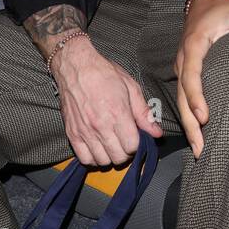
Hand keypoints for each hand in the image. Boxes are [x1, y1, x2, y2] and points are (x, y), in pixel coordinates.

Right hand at [53, 39, 160, 167]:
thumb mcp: (131, 87)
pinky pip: (84, 159)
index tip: (135, 136)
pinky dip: (93, 158)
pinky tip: (98, 147)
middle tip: (125, 141)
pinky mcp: (72, 134)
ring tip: (112, 144)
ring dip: (110, 156)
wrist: (76, 67)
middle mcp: (101, 126)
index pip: (133, 146)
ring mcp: (85, 132)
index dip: (137, 144)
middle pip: (118, 157)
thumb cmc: (105, 74)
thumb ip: (144, 113)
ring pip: (102, 161)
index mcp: (118, 113)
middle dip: (126, 152)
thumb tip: (157, 133)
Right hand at [176, 0, 228, 156]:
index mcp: (195, 45)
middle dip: (190, 123)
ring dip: (189, 126)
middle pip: (182, 96)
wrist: (205, 0)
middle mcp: (184, 59)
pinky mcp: (186, 73)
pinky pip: (185, 97)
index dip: (196, 98)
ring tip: (200, 150)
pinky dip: (190, 116)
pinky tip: (199, 134)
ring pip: (181, 100)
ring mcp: (183, 67)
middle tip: (200, 148)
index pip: (191, 75)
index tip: (204, 117)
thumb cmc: (225, 7)